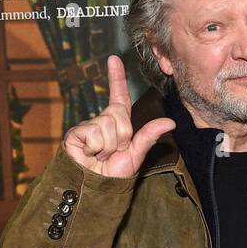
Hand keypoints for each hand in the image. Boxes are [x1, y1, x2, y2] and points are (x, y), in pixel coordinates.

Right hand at [63, 55, 174, 177]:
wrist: (96, 189)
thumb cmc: (114, 175)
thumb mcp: (136, 155)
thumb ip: (149, 136)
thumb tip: (170, 122)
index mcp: (118, 124)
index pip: (119, 96)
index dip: (116, 77)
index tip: (114, 58)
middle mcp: (102, 121)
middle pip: (118, 114)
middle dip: (121, 137)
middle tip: (114, 152)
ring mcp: (87, 126)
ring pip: (106, 125)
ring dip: (108, 146)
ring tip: (101, 157)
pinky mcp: (75, 134)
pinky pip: (93, 133)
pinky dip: (96, 148)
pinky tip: (90, 155)